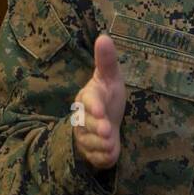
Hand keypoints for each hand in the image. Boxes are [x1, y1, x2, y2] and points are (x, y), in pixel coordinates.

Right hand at [73, 33, 126, 170]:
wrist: (105, 123)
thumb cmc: (108, 96)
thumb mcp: (111, 78)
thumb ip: (107, 61)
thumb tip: (104, 36)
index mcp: (88, 98)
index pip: (87, 101)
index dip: (93, 107)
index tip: (100, 111)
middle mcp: (82, 117)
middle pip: (86, 124)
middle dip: (96, 128)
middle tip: (107, 131)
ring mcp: (85, 136)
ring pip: (90, 143)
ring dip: (100, 144)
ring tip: (110, 142)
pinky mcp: (92, 152)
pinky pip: (96, 158)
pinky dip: (103, 158)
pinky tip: (110, 154)